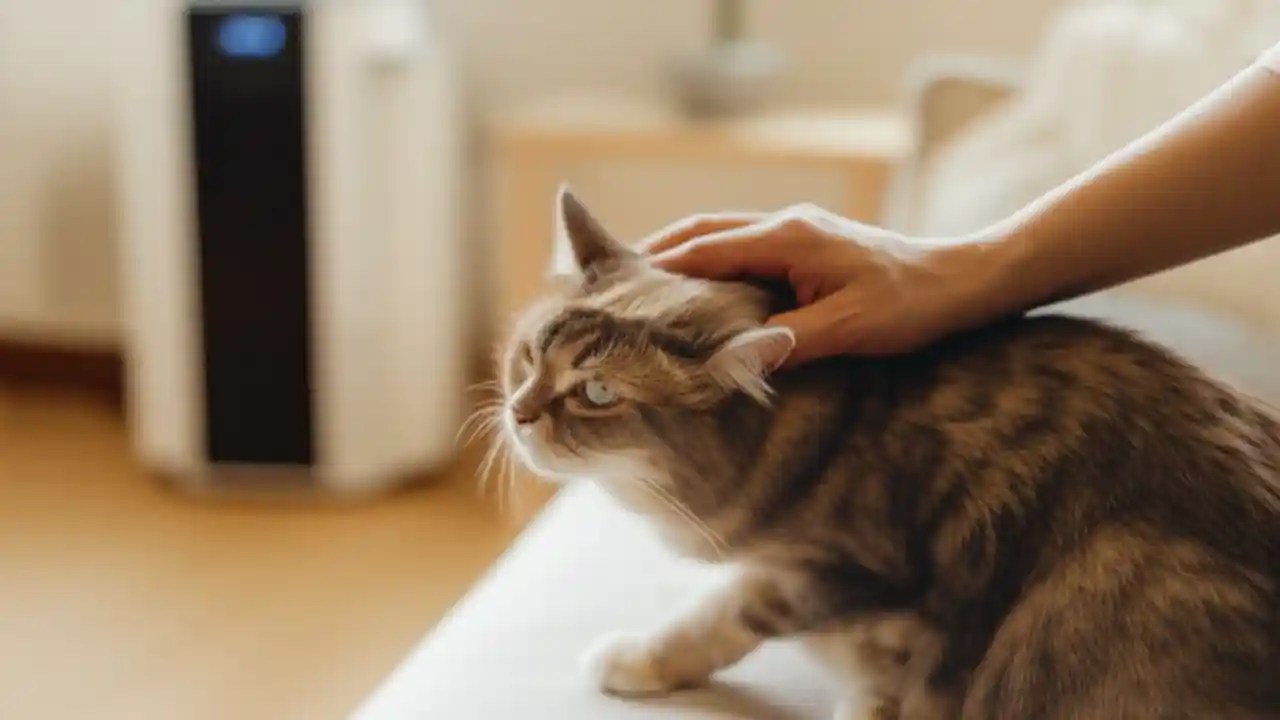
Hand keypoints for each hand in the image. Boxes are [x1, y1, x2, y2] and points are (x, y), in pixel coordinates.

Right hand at [645, 204, 1006, 365]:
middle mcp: (785, 225)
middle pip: (702, 231)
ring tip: (641, 286)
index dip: (658, 268)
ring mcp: (795, 232)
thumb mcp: (849, 328)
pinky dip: (709, 264)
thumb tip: (730, 360)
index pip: (705, 248)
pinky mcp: (805, 245)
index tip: (618, 288)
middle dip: (655, 253)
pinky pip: (741, 249)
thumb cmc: (910, 304)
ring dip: (680, 255)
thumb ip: (787, 340)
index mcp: (788, 237)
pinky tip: (697, 292)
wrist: (959, 282)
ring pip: (719, 236)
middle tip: (613, 282)